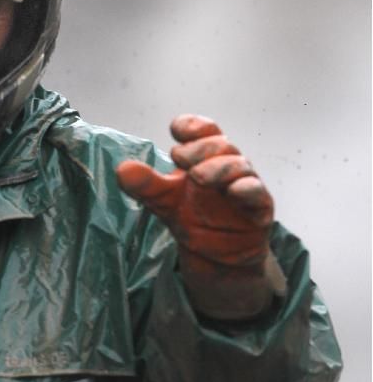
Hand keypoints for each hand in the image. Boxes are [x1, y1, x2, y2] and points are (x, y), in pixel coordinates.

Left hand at [116, 114, 278, 319]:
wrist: (213, 256)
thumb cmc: (191, 216)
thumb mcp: (162, 200)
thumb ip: (145, 185)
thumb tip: (122, 169)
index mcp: (205, 157)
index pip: (204, 131)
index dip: (192, 126)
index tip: (176, 130)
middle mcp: (227, 166)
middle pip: (221, 145)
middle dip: (200, 148)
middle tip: (178, 157)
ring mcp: (245, 186)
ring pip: (240, 167)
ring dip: (220, 167)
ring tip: (198, 176)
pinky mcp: (258, 209)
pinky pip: (258, 194)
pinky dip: (247, 189)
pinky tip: (234, 190)